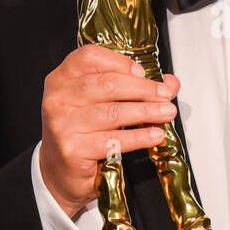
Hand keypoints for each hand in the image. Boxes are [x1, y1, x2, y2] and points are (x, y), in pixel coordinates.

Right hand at [39, 45, 179, 218]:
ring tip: (166, 113)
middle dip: (143, 89)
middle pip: (107, 84)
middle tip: (165, 95)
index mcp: (63, 78)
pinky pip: (112, 140)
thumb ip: (134, 88)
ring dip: (146, 112)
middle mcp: (58, 98)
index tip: (144, 73)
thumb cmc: (82, 132)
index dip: (121, 62)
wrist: (61, 171)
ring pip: (112, 112)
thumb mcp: (103, 103)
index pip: (90, 57)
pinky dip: (139, 137)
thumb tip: (170, 83)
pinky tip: (154, 135)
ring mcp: (62, 124)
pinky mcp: (72, 149)